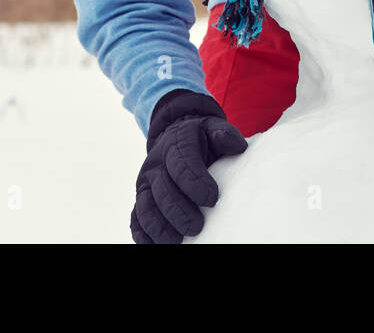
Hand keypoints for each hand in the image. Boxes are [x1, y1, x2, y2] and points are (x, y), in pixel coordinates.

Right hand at [130, 89, 247, 242]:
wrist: (175, 134)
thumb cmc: (201, 137)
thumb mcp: (213, 127)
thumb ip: (224, 134)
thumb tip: (238, 146)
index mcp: (176, 145)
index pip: (182, 163)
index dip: (195, 182)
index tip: (212, 199)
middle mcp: (156, 164)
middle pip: (163, 190)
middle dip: (179, 211)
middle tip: (197, 227)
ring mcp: (145, 182)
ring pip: (146, 206)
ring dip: (159, 226)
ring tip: (177, 241)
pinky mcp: (141, 197)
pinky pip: (136, 217)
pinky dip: (143, 233)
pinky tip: (155, 245)